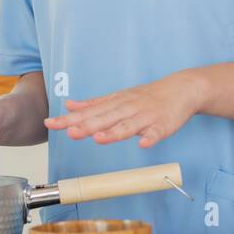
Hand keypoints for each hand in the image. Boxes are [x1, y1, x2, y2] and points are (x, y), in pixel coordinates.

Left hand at [43, 70, 204, 147]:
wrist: (182, 88)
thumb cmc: (148, 96)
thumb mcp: (119, 96)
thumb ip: (94, 104)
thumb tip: (70, 106)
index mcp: (116, 103)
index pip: (89, 112)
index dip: (70, 119)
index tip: (51, 123)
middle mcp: (128, 108)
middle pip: (105, 118)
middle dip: (87, 126)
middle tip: (69, 132)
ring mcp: (146, 117)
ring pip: (128, 126)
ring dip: (114, 132)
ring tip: (99, 138)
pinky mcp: (163, 125)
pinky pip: (156, 133)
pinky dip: (150, 138)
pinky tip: (143, 144)